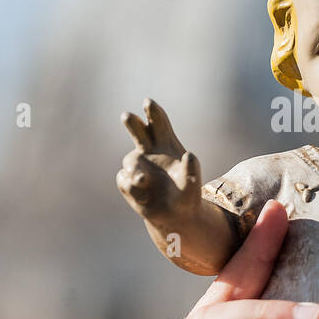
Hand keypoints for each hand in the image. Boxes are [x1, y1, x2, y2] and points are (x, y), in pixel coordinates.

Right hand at [117, 97, 201, 224]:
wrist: (174, 216)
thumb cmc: (186, 196)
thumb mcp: (193, 186)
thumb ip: (193, 171)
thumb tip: (190, 155)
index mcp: (166, 145)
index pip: (159, 123)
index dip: (153, 112)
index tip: (148, 102)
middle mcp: (149, 151)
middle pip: (137, 131)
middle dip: (132, 123)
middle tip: (127, 116)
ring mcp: (137, 166)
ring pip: (129, 160)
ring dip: (135, 171)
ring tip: (143, 180)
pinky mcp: (128, 182)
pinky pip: (125, 181)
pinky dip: (133, 188)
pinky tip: (144, 197)